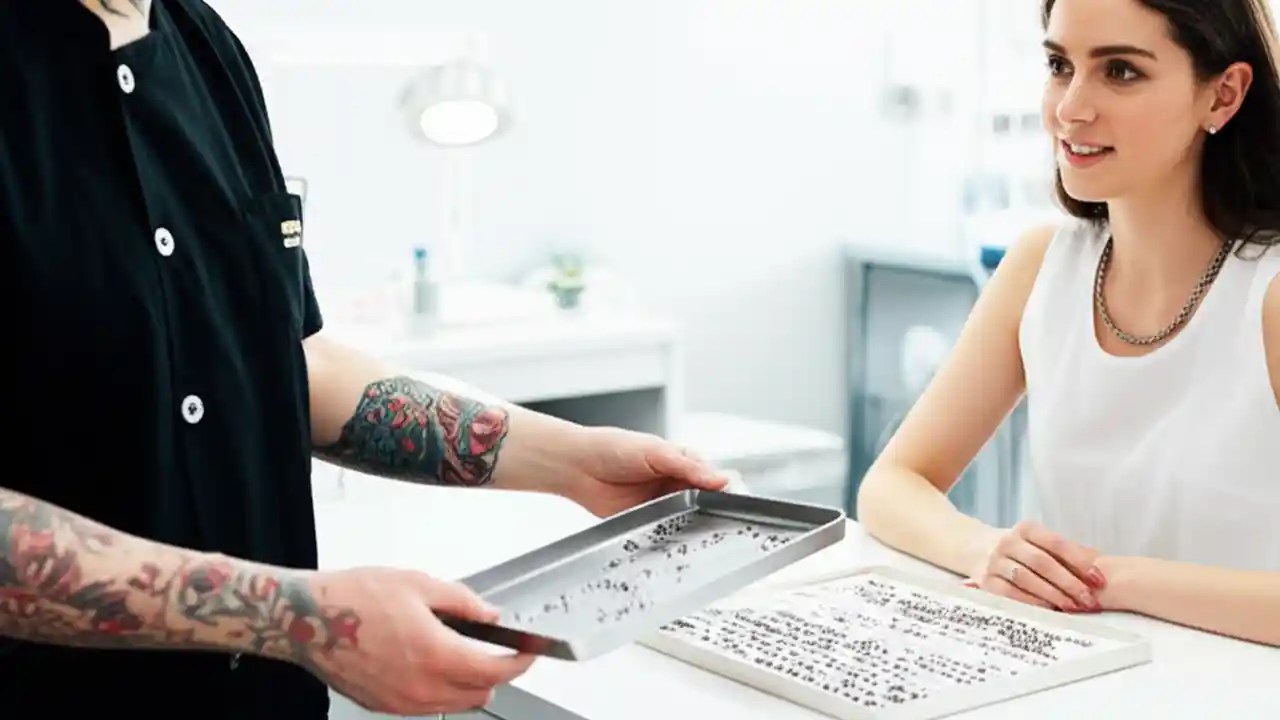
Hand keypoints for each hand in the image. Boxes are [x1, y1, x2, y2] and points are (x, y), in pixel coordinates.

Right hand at [302, 567, 534, 715]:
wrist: (305, 620)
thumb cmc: (354, 597)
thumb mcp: (418, 584)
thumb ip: (463, 603)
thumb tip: (490, 616)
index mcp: (434, 654)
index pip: (495, 671)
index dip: (519, 662)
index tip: (528, 651)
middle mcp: (419, 687)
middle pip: (479, 694)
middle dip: (495, 673)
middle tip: (494, 648)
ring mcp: (400, 703)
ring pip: (454, 705)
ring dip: (468, 684)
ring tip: (459, 652)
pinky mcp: (382, 707)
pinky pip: (426, 707)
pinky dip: (440, 691)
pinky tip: (430, 663)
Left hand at [558, 426, 729, 517]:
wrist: (578, 467)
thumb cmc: (613, 447)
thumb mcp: (656, 451)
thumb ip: (689, 466)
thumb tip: (722, 478)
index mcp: (682, 460)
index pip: (713, 476)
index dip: (724, 488)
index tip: (732, 498)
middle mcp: (675, 482)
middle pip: (705, 500)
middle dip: (711, 508)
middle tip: (717, 515)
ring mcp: (662, 502)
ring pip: (689, 517)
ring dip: (693, 521)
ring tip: (698, 525)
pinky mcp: (648, 520)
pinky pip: (667, 530)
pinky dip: (673, 533)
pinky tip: (678, 534)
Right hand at [967, 521, 1108, 612]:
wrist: (972, 547)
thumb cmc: (1016, 548)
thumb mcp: (1035, 541)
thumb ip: (1062, 553)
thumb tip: (1098, 570)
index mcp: (1025, 528)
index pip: (1056, 543)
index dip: (1079, 561)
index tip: (1099, 579)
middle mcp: (1007, 541)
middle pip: (1042, 562)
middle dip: (1069, 583)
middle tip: (1089, 600)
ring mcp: (994, 561)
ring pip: (1026, 579)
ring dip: (1053, 595)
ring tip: (1073, 607)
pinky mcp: (984, 581)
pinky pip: (1010, 594)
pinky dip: (1031, 602)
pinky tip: (1048, 610)